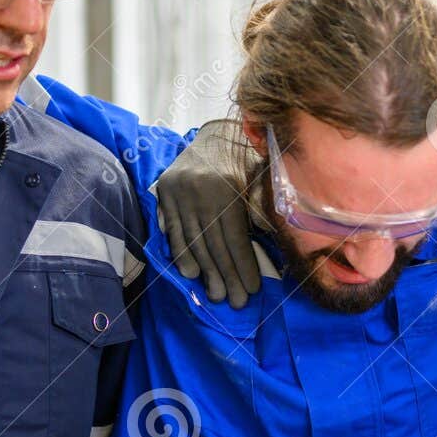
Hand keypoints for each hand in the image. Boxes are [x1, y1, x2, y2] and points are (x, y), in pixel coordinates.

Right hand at [155, 119, 259, 307]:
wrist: (214, 134)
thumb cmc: (246, 160)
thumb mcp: (260, 177)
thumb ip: (262, 207)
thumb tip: (271, 244)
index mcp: (227, 185)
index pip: (234, 236)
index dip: (243, 265)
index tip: (251, 289)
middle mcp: (200, 189)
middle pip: (213, 244)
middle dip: (226, 276)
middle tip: (235, 302)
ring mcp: (179, 191)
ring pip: (192, 240)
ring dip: (205, 272)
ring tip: (216, 295)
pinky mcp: (165, 192)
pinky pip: (173, 230)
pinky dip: (181, 253)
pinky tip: (191, 274)